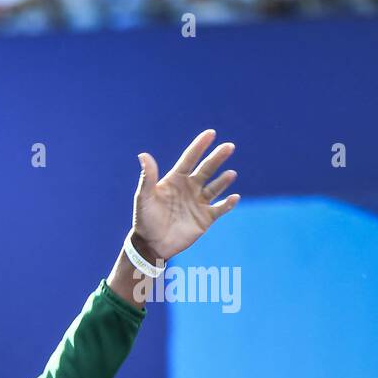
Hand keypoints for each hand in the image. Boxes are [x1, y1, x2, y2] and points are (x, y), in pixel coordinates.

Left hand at [133, 129, 239, 261]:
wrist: (150, 245)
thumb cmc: (144, 219)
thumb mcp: (144, 197)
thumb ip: (148, 177)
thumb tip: (143, 154)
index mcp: (175, 180)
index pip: (189, 159)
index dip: (199, 146)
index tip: (210, 133)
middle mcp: (189, 188)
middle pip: (206, 169)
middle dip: (217, 158)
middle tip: (229, 146)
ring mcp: (198, 202)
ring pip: (215, 187)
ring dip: (223, 180)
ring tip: (230, 174)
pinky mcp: (205, 218)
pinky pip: (220, 208)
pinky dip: (228, 204)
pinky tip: (233, 197)